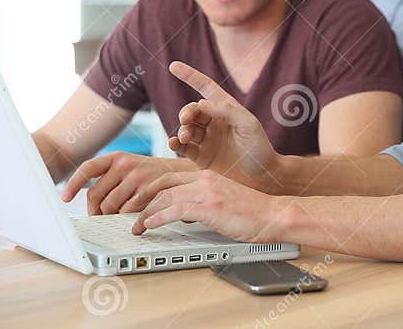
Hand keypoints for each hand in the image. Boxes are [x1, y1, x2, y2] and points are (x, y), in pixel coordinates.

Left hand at [61, 152, 195, 214]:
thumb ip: (112, 178)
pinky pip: (127, 212)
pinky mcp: (149, 190)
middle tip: (99, 219)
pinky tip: (136, 221)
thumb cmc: (155, 175)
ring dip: (113, 217)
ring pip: (110, 207)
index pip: (88, 168)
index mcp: (118, 156)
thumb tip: (90, 203)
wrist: (186, 174)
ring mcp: (137, 176)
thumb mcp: (133, 167)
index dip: (73, 184)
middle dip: (95, 211)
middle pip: (96, 194)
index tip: (65, 198)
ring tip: (122, 218)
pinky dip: (128, 220)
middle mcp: (126, 163)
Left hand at [130, 169, 280, 242]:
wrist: (274, 215)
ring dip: (145, 213)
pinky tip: (149, 226)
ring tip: (136, 226)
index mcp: (208, 176)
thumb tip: (183, 213)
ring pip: (165, 197)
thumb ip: (203, 201)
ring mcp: (207, 192)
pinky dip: (157, 218)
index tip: (138, 202)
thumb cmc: (253, 212)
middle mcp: (205, 180)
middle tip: (129, 212)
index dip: (150, 190)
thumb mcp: (223, 200)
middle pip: (162, 185)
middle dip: (141, 199)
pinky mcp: (210, 207)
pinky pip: (175, 210)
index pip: (170, 178)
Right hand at [165, 61, 279, 185]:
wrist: (263, 177)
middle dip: (186, 112)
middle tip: (187, 119)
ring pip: (186, 128)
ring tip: (185, 137)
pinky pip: (183, 148)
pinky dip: (175, 144)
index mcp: (226, 109)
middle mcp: (214, 122)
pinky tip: (174, 143)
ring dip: (182, 129)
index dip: (190, 75)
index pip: (205, 87)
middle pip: (192, 110)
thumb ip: (226, 111)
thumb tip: (201, 104)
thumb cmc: (259, 147)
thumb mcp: (248, 124)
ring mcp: (207, 140)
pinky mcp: (202, 158)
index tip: (173, 66)